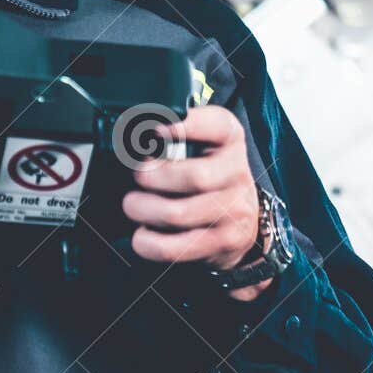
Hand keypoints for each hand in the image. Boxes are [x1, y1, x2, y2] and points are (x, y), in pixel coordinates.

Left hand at [123, 106, 270, 300]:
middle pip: (194, 177)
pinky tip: (142, 234)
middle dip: (154, 178)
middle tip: (138, 177)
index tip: (158, 128)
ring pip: (180, 214)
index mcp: (230, 139)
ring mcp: (234, 210)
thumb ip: (174, 140)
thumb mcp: (202, 149)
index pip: (218, 126)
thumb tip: (132, 143)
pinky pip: (175, 246)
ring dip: (145, 210)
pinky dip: (149, 242)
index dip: (189, 126)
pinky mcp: (223, 242)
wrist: (240, 222)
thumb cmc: (209, 179)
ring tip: (133, 205)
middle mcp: (237, 173)